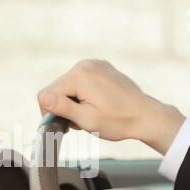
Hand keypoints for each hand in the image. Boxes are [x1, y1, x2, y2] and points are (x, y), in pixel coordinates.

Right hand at [37, 59, 184, 153]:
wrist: (146, 116)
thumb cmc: (119, 121)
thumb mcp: (86, 119)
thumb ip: (61, 107)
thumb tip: (42, 98)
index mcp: (79, 75)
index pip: (46, 94)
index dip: (50, 113)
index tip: (66, 125)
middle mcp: (85, 64)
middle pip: (57, 88)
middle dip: (65, 107)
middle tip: (82, 122)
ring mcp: (95, 64)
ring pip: (68, 86)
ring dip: (74, 102)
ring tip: (91, 114)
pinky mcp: (102, 68)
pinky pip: (81, 81)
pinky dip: (83, 95)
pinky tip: (96, 105)